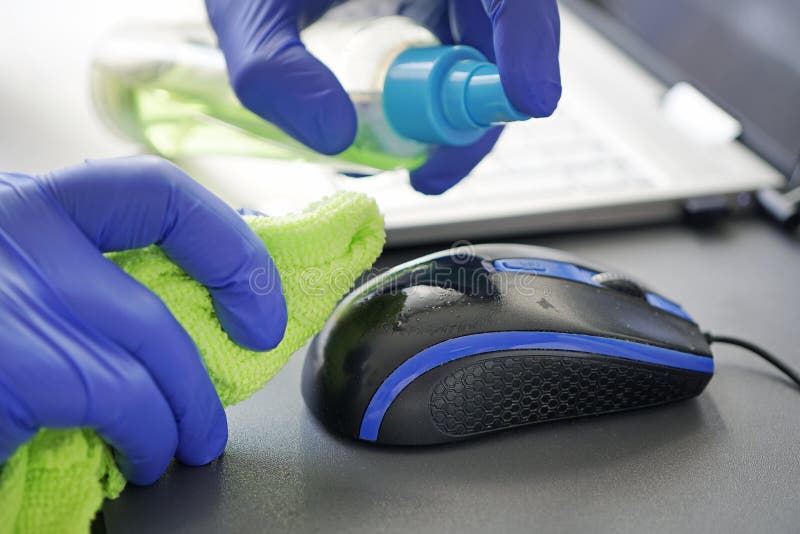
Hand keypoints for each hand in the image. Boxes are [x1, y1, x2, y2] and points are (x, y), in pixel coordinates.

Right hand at [0, 156, 286, 484]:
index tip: (259, 296)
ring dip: (186, 412)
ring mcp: (12, 292)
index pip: (156, 192)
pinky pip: (123, 399)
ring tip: (185, 443)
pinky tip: (140, 456)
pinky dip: (150, 435)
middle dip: (210, 363)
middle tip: (229, 389)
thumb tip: (198, 297)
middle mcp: (17, 231)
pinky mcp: (12, 360)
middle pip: (162, 293)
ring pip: (155, 352)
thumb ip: (91, 274)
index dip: (229, 243)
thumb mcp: (24, 280)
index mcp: (28, 206)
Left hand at [205, 0, 560, 193]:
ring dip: (449, 120)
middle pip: (502, 40)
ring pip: (478, 60)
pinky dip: (430, 104)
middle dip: (475, 117)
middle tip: (430, 172)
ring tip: (404, 163)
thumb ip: (273, 66)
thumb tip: (334, 138)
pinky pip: (451, 60)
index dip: (531, 40)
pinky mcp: (429, 11)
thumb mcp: (248, 6)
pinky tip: (392, 131)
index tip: (529, 100)